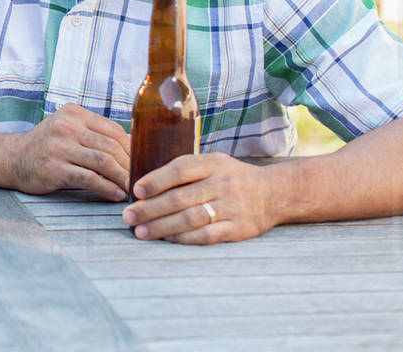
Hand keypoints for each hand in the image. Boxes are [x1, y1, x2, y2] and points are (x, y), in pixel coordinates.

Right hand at [2, 103, 130, 200]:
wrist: (10, 158)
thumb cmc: (44, 146)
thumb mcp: (67, 128)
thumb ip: (93, 133)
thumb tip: (132, 146)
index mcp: (74, 114)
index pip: (113, 129)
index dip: (132, 148)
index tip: (141, 163)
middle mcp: (67, 127)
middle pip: (111, 146)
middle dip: (130, 166)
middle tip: (141, 179)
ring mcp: (59, 147)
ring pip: (104, 162)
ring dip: (122, 178)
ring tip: (132, 188)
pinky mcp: (54, 169)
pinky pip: (89, 179)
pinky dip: (107, 188)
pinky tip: (115, 195)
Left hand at [122, 153, 276, 243]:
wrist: (274, 194)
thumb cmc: (231, 178)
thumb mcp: (213, 163)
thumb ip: (185, 169)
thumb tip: (143, 183)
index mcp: (213, 164)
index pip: (181, 169)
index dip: (156, 180)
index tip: (135, 191)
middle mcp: (223, 184)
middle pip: (181, 197)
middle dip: (150, 209)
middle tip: (129, 217)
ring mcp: (232, 207)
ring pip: (191, 218)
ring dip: (162, 226)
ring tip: (141, 232)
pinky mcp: (239, 228)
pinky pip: (207, 236)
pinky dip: (184, 238)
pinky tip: (167, 239)